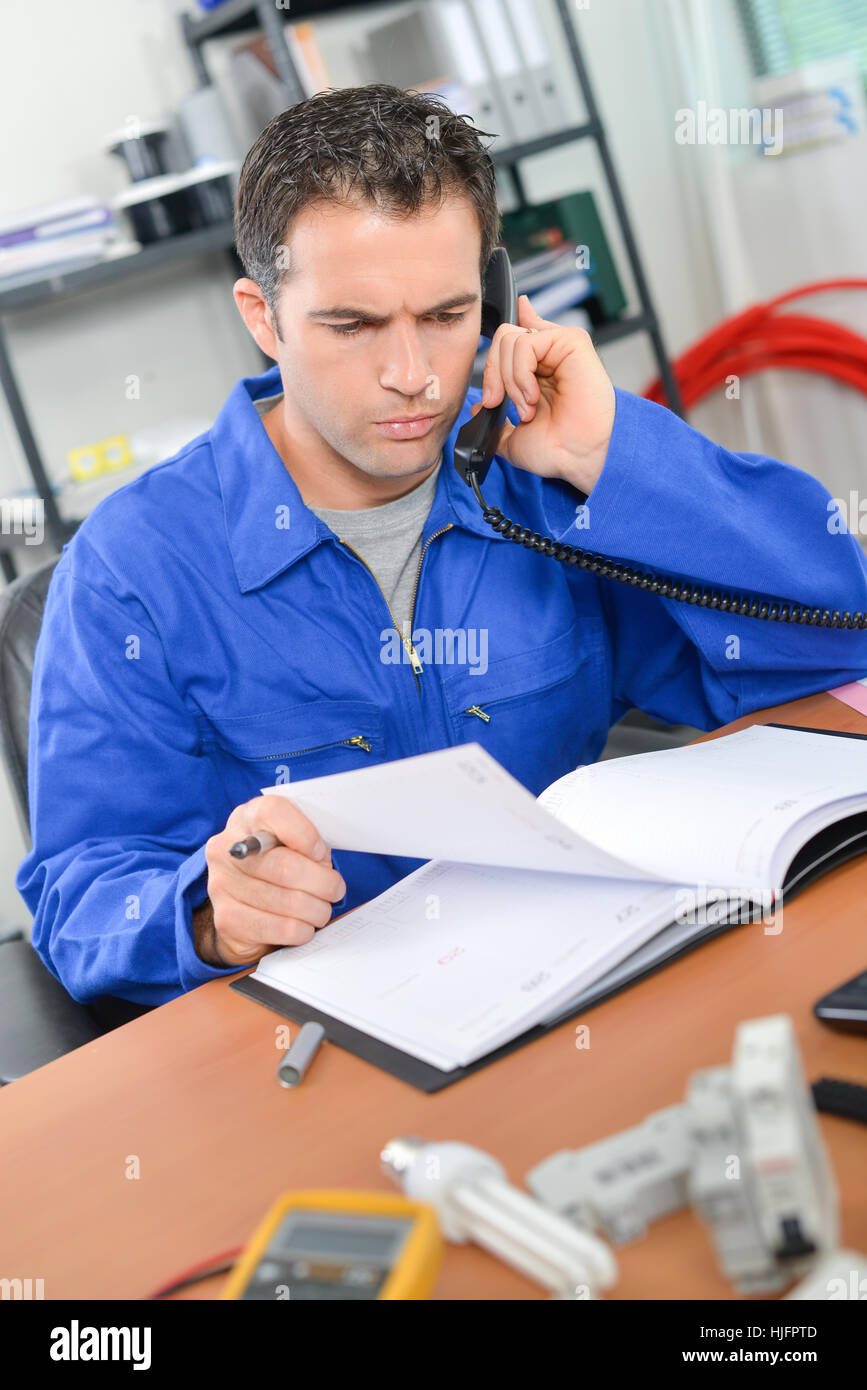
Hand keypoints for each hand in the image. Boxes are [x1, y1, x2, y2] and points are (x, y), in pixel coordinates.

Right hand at [200, 795, 346, 966]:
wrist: (245, 905)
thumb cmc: (280, 866)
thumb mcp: (296, 845)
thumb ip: (310, 844)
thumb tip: (321, 861)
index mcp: (247, 818)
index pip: (272, 812)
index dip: (303, 832)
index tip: (320, 851)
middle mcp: (227, 848)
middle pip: (284, 866)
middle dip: (321, 883)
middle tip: (335, 890)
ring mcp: (222, 883)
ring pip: (287, 902)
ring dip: (316, 910)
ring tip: (321, 909)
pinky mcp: (226, 918)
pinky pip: (279, 928)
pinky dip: (302, 930)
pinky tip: (304, 925)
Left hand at [469, 294, 615, 493]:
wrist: (576, 458)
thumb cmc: (556, 450)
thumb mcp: (513, 437)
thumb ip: (496, 420)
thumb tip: (477, 407)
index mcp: (540, 369)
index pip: (517, 332)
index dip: (501, 337)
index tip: (494, 355)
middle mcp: (551, 354)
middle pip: (503, 338)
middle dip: (492, 374)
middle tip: (496, 403)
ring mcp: (561, 346)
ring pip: (511, 341)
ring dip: (510, 382)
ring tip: (527, 408)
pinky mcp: (572, 341)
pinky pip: (525, 344)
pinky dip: (520, 374)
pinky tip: (533, 397)